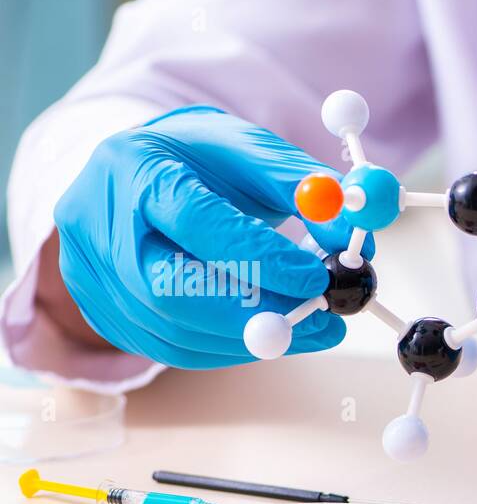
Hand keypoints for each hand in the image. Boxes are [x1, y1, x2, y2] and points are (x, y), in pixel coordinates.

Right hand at [54, 106, 370, 368]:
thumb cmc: (200, 162)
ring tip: (312, 326)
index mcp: (133, 166)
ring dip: (253, 339)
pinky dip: (231, 348)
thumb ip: (305, 188)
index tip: (318, 277)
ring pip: (174, 331)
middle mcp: (97, 224)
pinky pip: (174, 349)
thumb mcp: (252, 154)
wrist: (135, 177)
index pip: (195, 221)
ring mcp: (93, 276)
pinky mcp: (106, 315)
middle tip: (323, 320)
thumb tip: (355, 238)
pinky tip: (271, 334)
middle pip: (169, 289)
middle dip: (256, 311)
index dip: (260, 256)